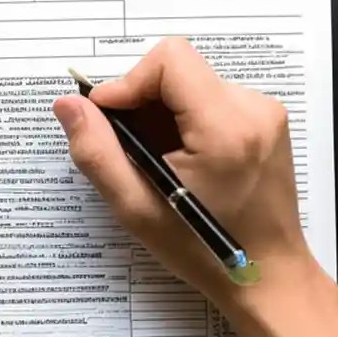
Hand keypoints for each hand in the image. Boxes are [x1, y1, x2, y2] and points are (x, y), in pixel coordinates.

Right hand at [52, 38, 314, 311]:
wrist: (269, 276)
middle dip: (143, 102)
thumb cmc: (205, 251)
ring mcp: (265, 113)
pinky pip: (212, 98)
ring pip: (192, 83)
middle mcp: (253, 109)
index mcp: (226, 128)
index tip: (107, 117)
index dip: (129, 81)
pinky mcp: (267, 121)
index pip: (170, 60)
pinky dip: (186, 120)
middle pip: (179, 70)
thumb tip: (68, 104)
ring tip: (159, 161)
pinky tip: (183, 160)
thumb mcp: (137, 208)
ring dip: (164, 113)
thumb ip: (97, 152)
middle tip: (130, 149)